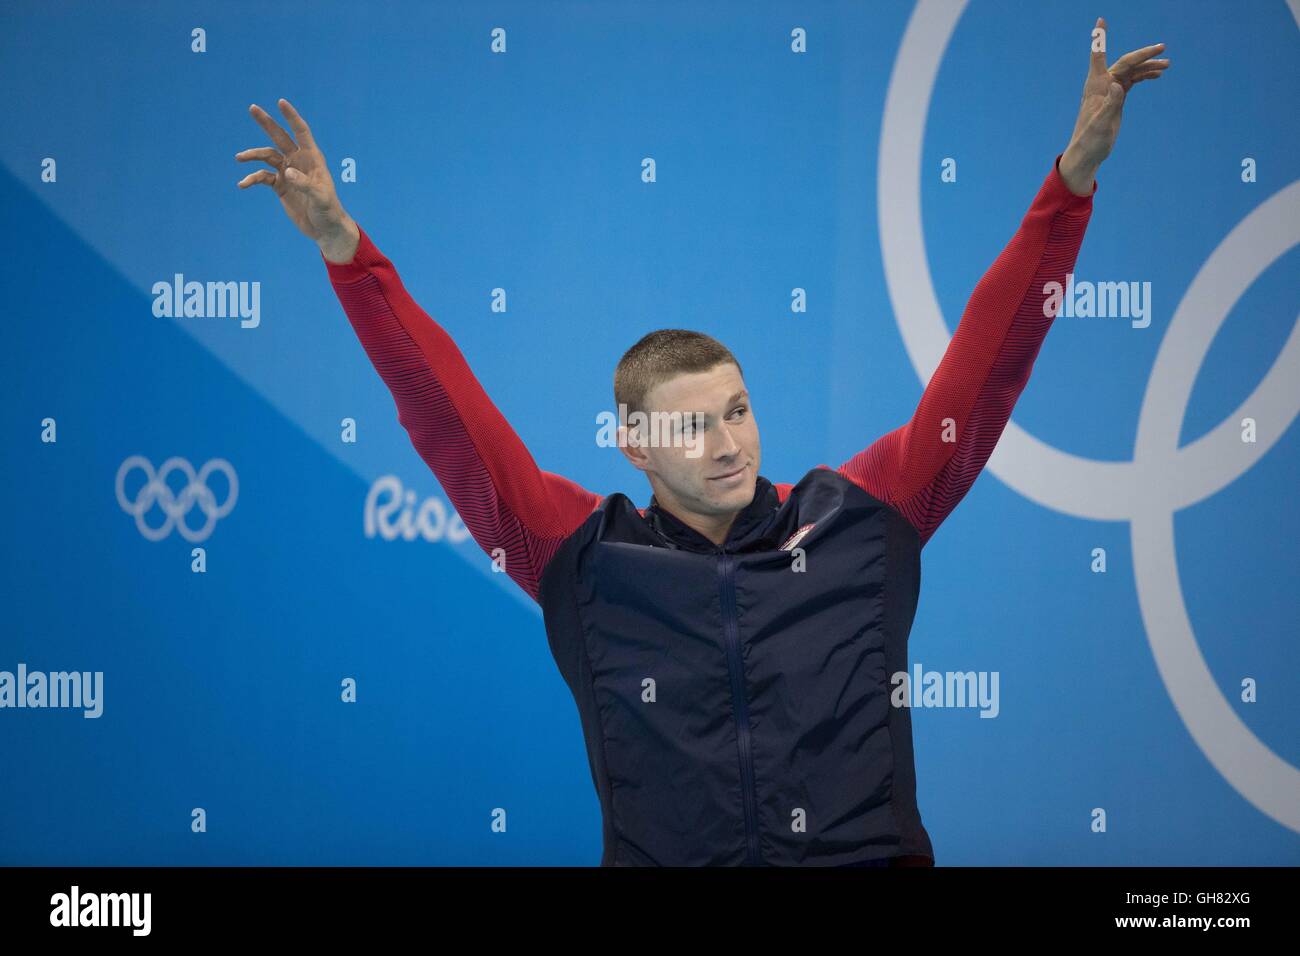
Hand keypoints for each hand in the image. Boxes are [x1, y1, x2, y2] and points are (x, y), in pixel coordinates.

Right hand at [236, 98, 358, 261]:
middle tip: (252, 107)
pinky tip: (243, 185)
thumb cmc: (328, 210)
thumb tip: (288, 173)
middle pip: (280, 137)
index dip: (291, 117)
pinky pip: (262, 177)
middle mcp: (298, 161)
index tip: (280, 102)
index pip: (301, 132)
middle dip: (266, 123)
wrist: (324, 228)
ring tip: (239, 158)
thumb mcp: (320, 197)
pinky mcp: (280, 186)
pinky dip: (252, 179)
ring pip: (267, 156)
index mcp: (312, 158)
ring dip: (252, 155)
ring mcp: (288, 173)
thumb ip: (305, 184)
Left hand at [1059, 17, 1169, 194]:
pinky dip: (1144, 76)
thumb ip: (1110, 104)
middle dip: (1143, 54)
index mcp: (1095, 85)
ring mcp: (1109, 91)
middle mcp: (1102, 84)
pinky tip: (1157, 74)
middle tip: (1163, 49)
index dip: (1100, 37)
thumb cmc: (1090, 139)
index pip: (1098, 55)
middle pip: (1125, 62)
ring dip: (1147, 66)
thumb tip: (1117, 85)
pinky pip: (1131, 81)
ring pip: (1131, 71)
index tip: (1100, 20)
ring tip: (1167, 64)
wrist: (1088, 153)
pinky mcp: (1115, 99)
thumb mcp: (1101, 123)